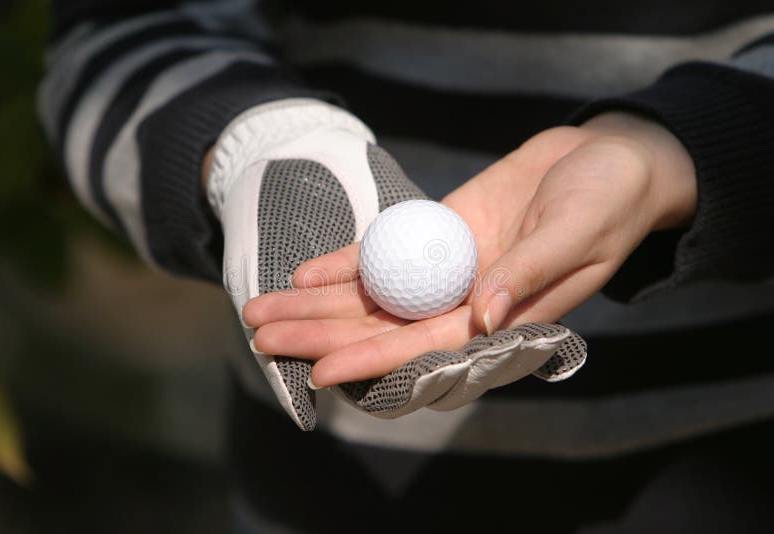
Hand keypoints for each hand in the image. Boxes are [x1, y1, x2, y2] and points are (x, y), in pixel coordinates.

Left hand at [244, 112, 693, 388]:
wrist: (604, 160)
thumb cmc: (606, 202)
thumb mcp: (575, 232)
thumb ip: (530, 273)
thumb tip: (484, 315)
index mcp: (501, 318)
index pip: (427, 347)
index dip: (373, 360)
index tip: (321, 369)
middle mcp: (464, 302)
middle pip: (382, 327)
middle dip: (321, 333)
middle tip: (261, 337)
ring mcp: (446, 269)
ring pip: (372, 297)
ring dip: (317, 304)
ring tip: (260, 311)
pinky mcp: (438, 234)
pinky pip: (385, 253)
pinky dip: (344, 264)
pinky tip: (302, 273)